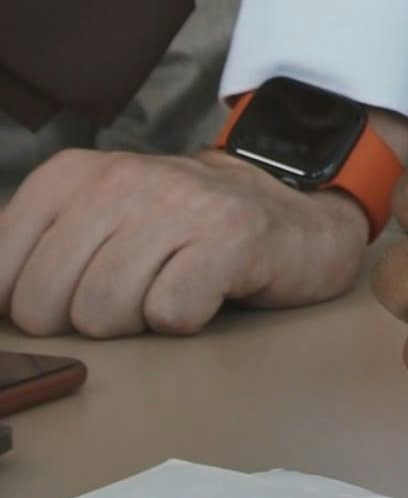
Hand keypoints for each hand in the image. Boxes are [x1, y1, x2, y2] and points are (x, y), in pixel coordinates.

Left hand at [0, 144, 369, 336]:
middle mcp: (119, 179)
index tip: (65, 297)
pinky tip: (204, 288)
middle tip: (128, 289)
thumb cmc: (177, 229)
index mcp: (70, 176)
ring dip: (136, 321)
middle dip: (81, 318)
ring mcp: (176, 204)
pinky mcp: (229, 236)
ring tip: (167, 284)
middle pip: (44, 306)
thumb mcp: (91, 222)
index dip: (26, 307)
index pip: (0, 274)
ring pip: (102, 316)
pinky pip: (170, 316)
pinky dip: (186, 318)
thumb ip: (28, 255)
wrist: (289, 209)